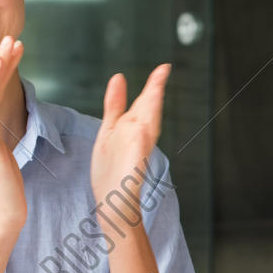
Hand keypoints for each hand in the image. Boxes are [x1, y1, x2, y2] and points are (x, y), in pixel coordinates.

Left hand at [89, 65, 170, 213]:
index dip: (153, 85)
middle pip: (148, 107)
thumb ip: (114, 104)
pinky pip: (141, 141)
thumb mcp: (108, 129)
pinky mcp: (136, 160)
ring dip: (154, 101)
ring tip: (160, 80)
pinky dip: (145, 128)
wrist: (113, 204)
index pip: (144, 102)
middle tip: (163, 70)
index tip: (163, 68)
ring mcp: (138, 147)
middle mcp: (138, 136)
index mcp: (132, 127)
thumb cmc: (112, 172)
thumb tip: (118, 77)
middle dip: (155, 88)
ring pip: (148, 120)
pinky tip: (147, 114)